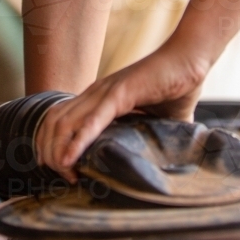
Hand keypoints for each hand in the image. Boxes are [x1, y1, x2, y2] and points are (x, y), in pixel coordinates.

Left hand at [35, 40, 206, 182]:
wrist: (191, 61)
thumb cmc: (176, 87)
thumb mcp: (157, 121)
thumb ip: (152, 138)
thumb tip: (162, 165)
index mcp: (98, 97)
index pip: (57, 120)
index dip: (50, 145)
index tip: (62, 171)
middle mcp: (95, 93)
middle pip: (52, 123)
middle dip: (49, 153)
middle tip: (62, 178)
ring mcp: (105, 91)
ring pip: (64, 123)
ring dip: (59, 152)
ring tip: (66, 175)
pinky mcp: (120, 93)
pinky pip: (92, 120)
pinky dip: (77, 141)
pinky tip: (70, 160)